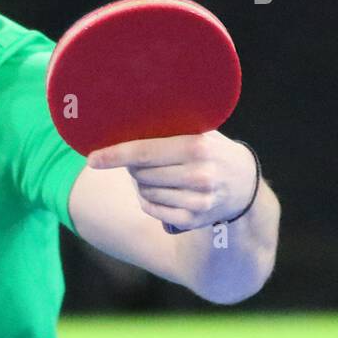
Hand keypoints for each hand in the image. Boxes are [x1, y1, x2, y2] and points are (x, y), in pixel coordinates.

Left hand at [86, 131, 257, 233]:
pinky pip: (150, 209)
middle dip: (133, 166)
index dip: (114, 155)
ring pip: (143, 191)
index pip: (144, 152)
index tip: (92, 159)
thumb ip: (169, 126)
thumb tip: (124, 118)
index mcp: (197, 147)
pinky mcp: (193, 220)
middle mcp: (200, 175)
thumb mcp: (199, 131)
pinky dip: (148, 199)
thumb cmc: (212, 150)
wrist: (245, 185)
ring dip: (141, 182)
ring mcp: (198, 201)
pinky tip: (163, 190)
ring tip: (160, 173)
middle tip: (144, 159)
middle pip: (139, 173)